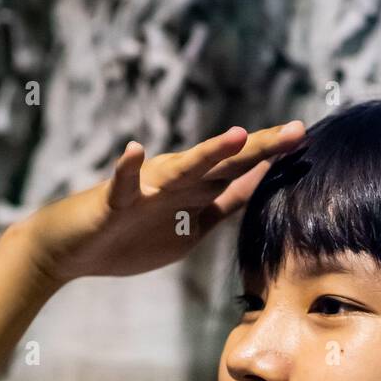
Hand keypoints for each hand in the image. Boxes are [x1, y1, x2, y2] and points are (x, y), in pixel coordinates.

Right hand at [17, 120, 305, 286]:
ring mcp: (147, 191)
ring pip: (182, 168)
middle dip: (260, 149)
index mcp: (195, 195)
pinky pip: (121, 184)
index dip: (273, 162)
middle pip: (224, 165)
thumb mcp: (188, 229)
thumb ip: (221, 208)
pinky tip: (133, 150)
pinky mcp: (116, 203)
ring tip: (237, 136)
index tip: (307, 143)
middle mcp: (176, 185)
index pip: (241, 176)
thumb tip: (258, 190)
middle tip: (296, 131)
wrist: (74, 249)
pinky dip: (126, 168)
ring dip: (209, 152)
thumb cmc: (130, 237)